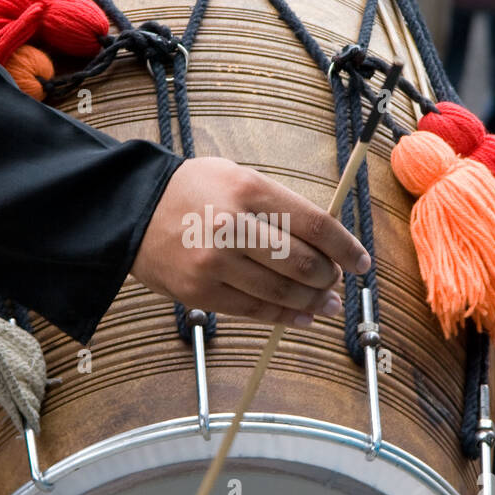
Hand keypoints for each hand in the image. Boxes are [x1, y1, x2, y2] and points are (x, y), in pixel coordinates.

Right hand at [131, 156, 371, 327]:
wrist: (133, 211)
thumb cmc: (194, 192)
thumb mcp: (239, 177)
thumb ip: (281, 206)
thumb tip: (328, 241)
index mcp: (249, 190)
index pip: (316, 225)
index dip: (346, 248)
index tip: (361, 261)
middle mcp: (233, 227)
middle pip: (303, 263)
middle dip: (330, 278)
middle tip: (337, 281)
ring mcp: (215, 263)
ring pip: (282, 292)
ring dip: (313, 302)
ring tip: (327, 303)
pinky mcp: (201, 292)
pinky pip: (255, 310)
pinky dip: (286, 317)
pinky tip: (302, 317)